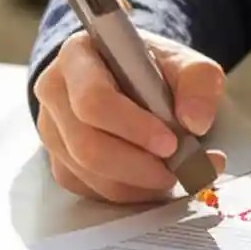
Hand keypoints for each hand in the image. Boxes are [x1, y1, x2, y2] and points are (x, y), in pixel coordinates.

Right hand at [34, 30, 226, 202]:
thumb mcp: (184, 62)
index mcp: (78, 57)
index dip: (132, 127)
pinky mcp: (61, 163)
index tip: (171, 142)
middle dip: (139, 166)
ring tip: (176, 172)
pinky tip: (155, 179)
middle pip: (87, 146)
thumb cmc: (152, 70)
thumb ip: (198, 82)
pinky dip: (131, 192)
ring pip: (90, 174)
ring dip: (139, 183)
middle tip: (178, 167)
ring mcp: (52, 131)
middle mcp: (55, 93)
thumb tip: (195, 121)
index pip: (93, 99)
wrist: (132, 81)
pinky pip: (92, 190)